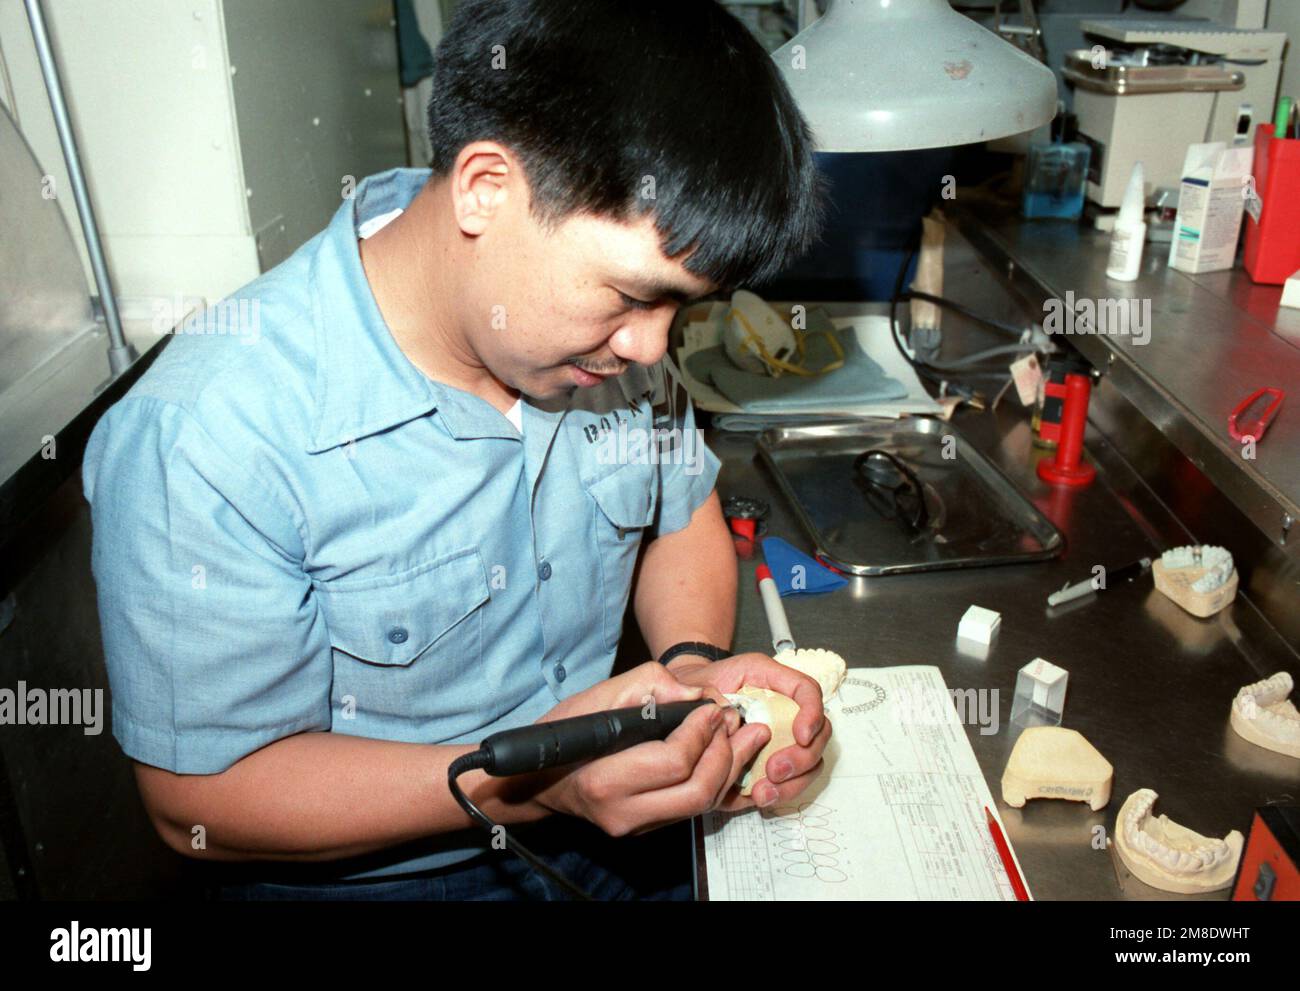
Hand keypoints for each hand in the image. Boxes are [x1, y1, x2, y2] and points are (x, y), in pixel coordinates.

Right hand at [532, 662, 764, 835]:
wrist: (540, 780)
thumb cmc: (564, 735)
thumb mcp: (597, 696)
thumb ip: (647, 685)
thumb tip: (695, 694)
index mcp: (605, 780)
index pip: (673, 762)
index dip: (700, 732)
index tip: (712, 709)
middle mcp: (623, 812)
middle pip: (697, 791)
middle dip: (725, 754)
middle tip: (734, 723)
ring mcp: (637, 826)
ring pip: (701, 806)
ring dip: (729, 768)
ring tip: (745, 737)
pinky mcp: (648, 829)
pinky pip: (694, 809)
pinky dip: (716, 780)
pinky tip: (727, 755)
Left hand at [667, 651, 830, 811]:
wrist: (680, 707)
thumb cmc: (692, 693)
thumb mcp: (695, 685)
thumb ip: (704, 695)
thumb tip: (720, 714)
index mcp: (768, 680)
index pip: (806, 690)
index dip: (812, 713)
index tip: (801, 735)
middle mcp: (782, 709)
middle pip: (819, 732)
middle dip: (802, 757)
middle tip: (775, 770)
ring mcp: (781, 737)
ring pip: (810, 762)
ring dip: (793, 781)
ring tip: (763, 791)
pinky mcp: (772, 762)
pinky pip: (791, 781)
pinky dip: (780, 793)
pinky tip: (759, 796)